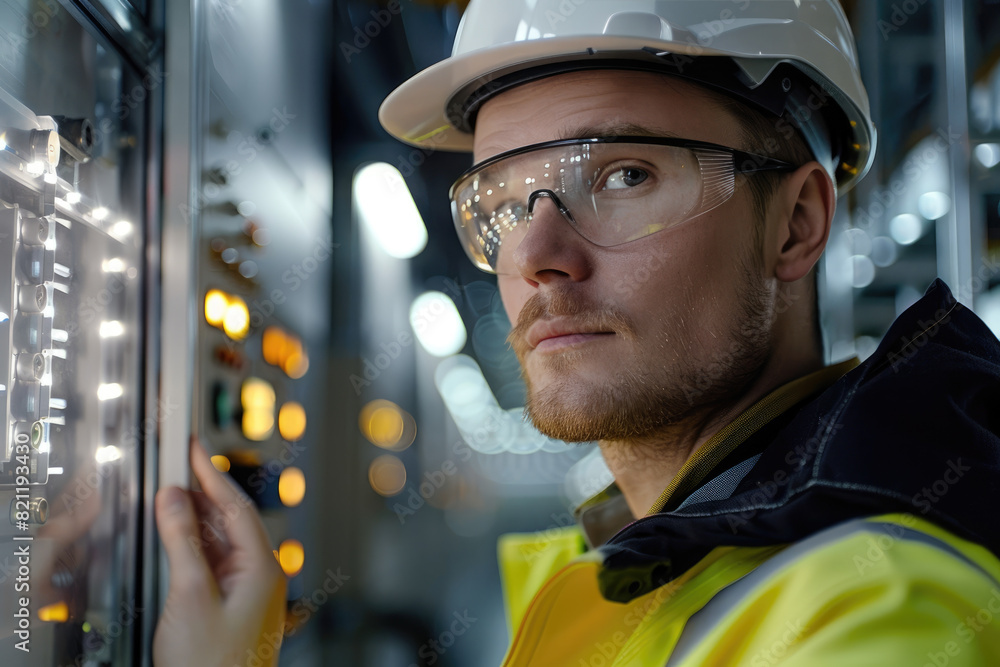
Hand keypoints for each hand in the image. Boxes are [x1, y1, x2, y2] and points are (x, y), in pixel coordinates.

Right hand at [153, 438, 286, 666]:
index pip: (235, 506)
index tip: (192, 447)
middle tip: (174, 465)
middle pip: (229, 520)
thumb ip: (181, 542)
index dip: (210, 473)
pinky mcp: (232, 606)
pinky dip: (193, 547)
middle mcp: (261, 575)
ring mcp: (247, 592)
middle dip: (201, 492)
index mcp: (262, 567)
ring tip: (169, 495)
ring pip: (220, 542)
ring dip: (194, 520)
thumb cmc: (212, 664)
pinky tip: (175, 538)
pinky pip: (214, 564)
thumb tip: (173, 498)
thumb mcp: (190, 595)